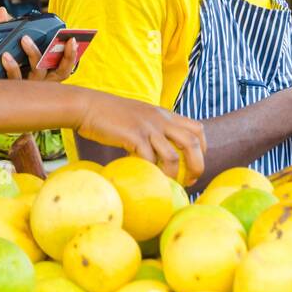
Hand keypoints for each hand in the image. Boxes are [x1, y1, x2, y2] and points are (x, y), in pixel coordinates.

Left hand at [0, 9, 78, 82]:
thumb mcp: (5, 45)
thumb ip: (5, 29)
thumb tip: (2, 11)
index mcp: (46, 72)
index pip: (66, 65)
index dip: (73, 54)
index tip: (74, 39)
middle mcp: (42, 81)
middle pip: (62, 71)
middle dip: (66, 55)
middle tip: (64, 39)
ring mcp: (29, 86)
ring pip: (39, 71)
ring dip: (34, 52)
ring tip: (24, 38)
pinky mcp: (13, 90)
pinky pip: (16, 78)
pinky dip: (12, 66)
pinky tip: (5, 56)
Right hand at [77, 97, 205, 186]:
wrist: (89, 106)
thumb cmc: (112, 116)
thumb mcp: (141, 117)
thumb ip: (155, 130)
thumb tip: (162, 153)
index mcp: (166, 115)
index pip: (197, 129)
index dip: (202, 149)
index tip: (195, 164)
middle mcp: (161, 120)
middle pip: (192, 143)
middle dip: (196, 166)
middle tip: (190, 181)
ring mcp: (148, 127)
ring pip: (172, 156)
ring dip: (173, 174)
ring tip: (168, 185)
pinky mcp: (133, 136)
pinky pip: (149, 159)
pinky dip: (150, 171)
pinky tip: (145, 176)